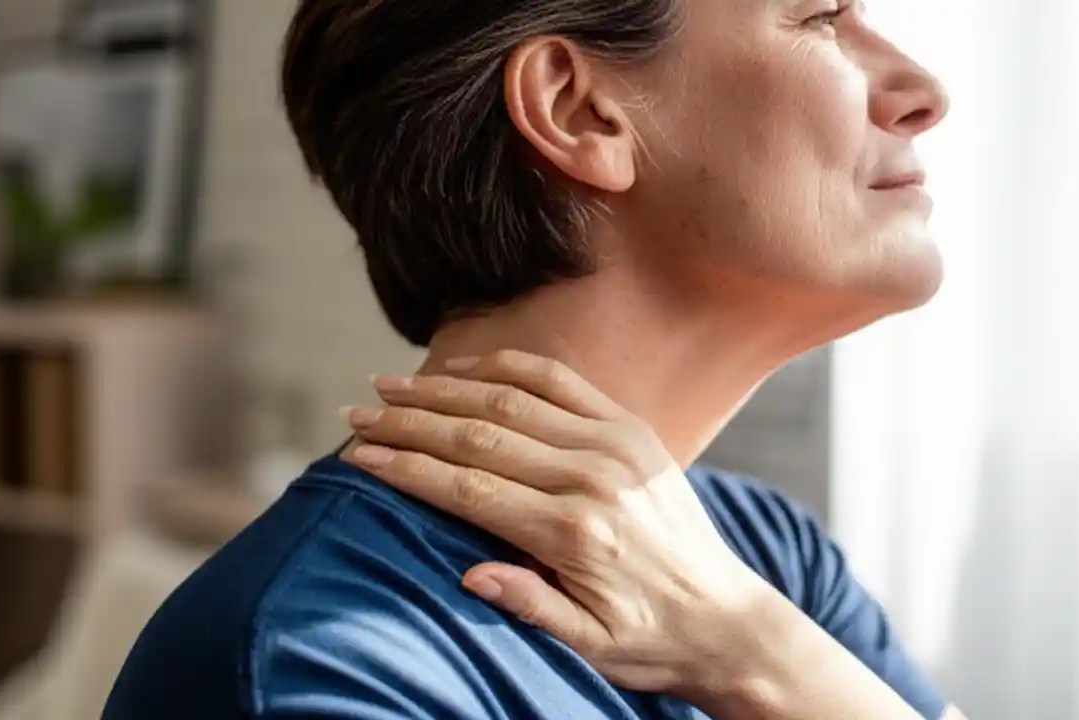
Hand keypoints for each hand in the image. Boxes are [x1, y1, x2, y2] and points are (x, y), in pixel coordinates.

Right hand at [339, 350, 775, 695]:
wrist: (724, 617)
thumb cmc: (648, 640)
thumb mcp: (589, 644)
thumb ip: (529, 605)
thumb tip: (467, 572)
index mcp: (576, 533)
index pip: (469, 487)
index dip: (407, 467)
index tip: (357, 455)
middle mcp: (595, 477)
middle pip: (480, 436)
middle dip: (410, 423)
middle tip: (354, 416)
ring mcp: (618, 444)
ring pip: (512, 401)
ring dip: (444, 389)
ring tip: (390, 386)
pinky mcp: (632, 428)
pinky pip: (560, 382)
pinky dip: (507, 369)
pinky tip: (463, 369)